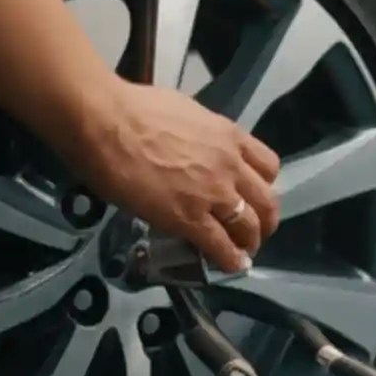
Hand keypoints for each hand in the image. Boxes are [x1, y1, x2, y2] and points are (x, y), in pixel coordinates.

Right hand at [81, 80, 280, 272]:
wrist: (107, 124)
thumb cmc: (135, 109)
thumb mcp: (185, 111)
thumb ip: (200, 134)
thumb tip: (193, 144)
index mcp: (229, 135)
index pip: (268, 165)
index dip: (264, 185)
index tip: (254, 194)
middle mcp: (230, 165)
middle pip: (266, 200)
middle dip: (265, 220)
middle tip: (256, 231)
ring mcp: (213, 194)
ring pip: (248, 225)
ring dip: (250, 242)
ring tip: (244, 252)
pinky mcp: (189, 219)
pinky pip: (220, 246)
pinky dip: (230, 261)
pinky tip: (231, 267)